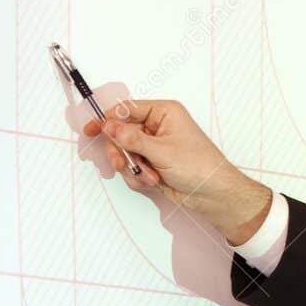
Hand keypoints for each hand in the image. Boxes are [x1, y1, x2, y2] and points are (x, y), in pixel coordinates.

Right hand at [80, 98, 272, 244]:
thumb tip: (109, 126)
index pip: (126, 109)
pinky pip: (133, 168)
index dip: (106, 119)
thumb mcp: (162, 151)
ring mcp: (154, 147)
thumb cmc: (199, 167)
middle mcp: (157, 127)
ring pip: (125, 153)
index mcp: (163, 113)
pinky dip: (140, 178)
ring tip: (150, 177)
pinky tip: (155, 183)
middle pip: (120, 133)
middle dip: (121, 152)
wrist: (214, 196)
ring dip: (133, 168)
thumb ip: (132, 139)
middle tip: (121, 164)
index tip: (90, 130)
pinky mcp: (153, 165)